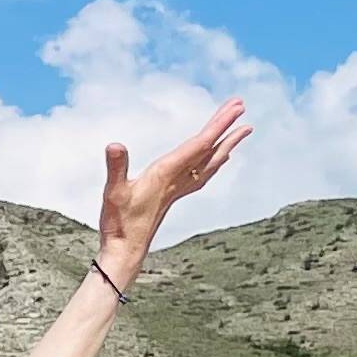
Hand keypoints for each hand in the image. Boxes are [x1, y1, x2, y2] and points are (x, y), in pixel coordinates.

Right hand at [100, 98, 252, 263]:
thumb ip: (116, 168)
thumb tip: (114, 145)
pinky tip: (220, 158)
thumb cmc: (119, 222)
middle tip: (241, 105)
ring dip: (228, 143)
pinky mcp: (174, 194)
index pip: (199, 144)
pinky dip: (215, 161)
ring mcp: (178, 187)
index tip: (236, 108)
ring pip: (210, 161)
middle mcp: (178, 179)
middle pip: (209, 148)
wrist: (126, 250)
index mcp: (166, 173)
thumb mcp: (112, 192)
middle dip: (226, 127)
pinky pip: (203, 173)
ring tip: (244, 129)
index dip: (219, 125)